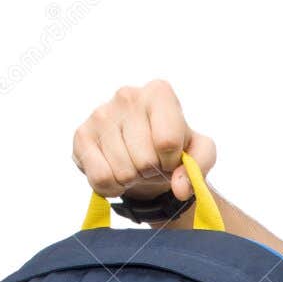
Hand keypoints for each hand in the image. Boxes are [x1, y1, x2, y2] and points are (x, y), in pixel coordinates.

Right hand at [71, 79, 215, 200]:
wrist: (145, 156)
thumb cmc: (174, 150)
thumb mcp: (200, 154)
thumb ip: (199, 167)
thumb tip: (179, 188)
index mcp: (160, 93)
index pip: (167, 141)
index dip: (172, 161)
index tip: (171, 157)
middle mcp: (127, 95)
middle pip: (145, 160)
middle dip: (152, 172)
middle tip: (151, 164)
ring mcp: (101, 113)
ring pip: (123, 172)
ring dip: (133, 180)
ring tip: (135, 166)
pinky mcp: (81, 135)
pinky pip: (100, 178)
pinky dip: (112, 187)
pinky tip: (116, 173)